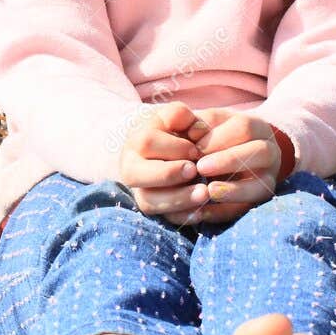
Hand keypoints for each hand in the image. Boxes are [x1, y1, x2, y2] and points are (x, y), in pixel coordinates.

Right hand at [117, 101, 217, 220]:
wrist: (172, 154)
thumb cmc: (177, 132)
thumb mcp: (176, 118)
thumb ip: (181, 115)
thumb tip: (193, 129)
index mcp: (136, 142)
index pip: (147, 143)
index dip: (173, 147)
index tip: (197, 151)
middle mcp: (131, 168)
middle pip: (137, 174)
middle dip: (168, 173)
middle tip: (194, 171)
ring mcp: (140, 192)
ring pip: (148, 202)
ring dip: (177, 199)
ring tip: (204, 194)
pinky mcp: (154, 210)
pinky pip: (163, 219)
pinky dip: (182, 216)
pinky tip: (201, 212)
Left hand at [174, 108, 282, 226]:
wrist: (227, 157)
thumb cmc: (211, 136)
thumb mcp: (205, 124)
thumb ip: (197, 122)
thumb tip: (192, 130)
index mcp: (256, 127)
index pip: (244, 127)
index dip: (218, 137)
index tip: (194, 145)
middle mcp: (269, 152)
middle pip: (260, 152)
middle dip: (229, 160)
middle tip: (200, 167)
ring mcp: (268, 178)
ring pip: (261, 185)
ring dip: (234, 190)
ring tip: (209, 190)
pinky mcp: (258, 201)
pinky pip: (247, 209)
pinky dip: (224, 212)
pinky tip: (203, 212)